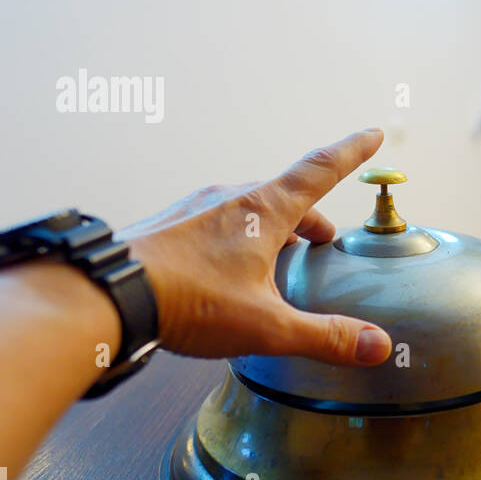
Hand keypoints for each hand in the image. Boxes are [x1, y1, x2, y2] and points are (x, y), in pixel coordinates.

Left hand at [123, 128, 391, 365]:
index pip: (320, 171)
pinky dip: (233, 240)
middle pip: (284, 197)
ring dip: (269, 229)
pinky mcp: (166, 229)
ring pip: (246, 210)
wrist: (105, 294)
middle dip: (310, 216)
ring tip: (274, 262)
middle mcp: (229, 200)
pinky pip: (212, 225)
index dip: (352, 152)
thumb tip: (376, 345)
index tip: (372, 135)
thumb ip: (324, 336)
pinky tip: (224, 274)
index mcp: (262, 211)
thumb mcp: (266, 325)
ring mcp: (193, 211)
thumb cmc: (185, 300)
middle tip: (323, 239)